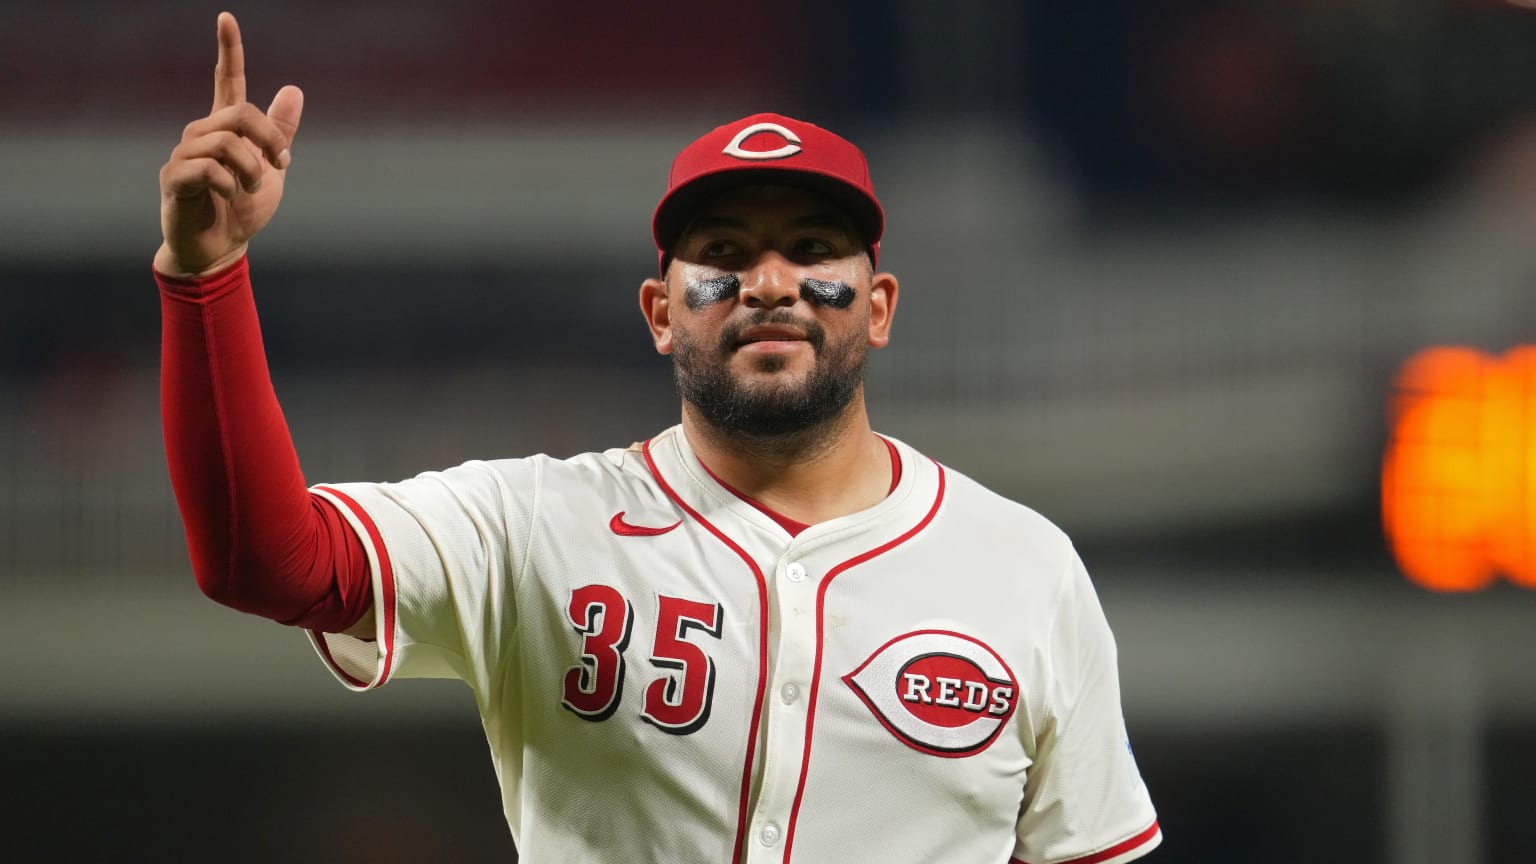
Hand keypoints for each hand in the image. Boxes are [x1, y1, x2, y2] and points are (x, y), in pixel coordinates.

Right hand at [154, 12, 302, 277]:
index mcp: (225, 129)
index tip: (227, 18)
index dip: (229, 50)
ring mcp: (184, 154)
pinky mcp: (174, 178)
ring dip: (251, 170)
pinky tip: (231, 197)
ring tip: (250, 190)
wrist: (219, 250)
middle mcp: (201, 134)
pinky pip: (208, 168)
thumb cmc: (241, 210)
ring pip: (226, 143)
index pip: (227, 82)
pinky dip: (230, 185)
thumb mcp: (271, 171)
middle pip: (239, 113)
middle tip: (282, 164)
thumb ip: (279, 134)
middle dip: (269, 139)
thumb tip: (293, 89)